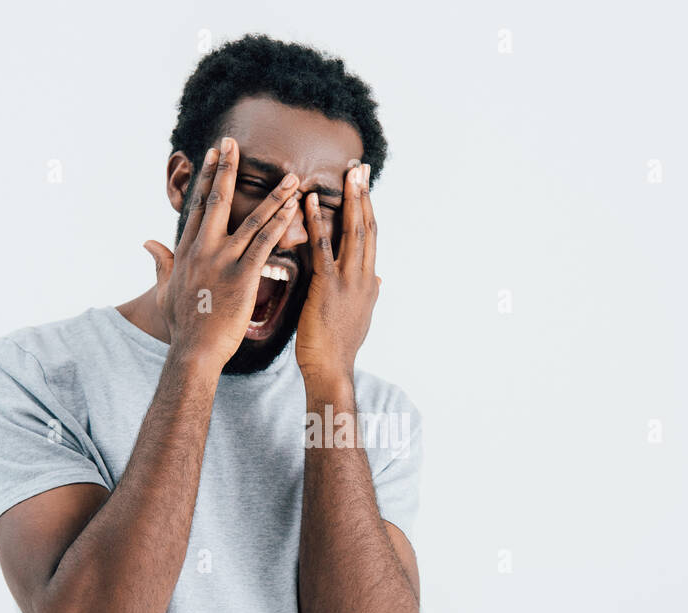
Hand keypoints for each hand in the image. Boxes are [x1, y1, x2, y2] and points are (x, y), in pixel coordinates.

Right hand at [143, 137, 299, 370]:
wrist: (194, 350)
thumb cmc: (182, 325)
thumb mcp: (164, 290)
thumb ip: (161, 262)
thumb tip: (148, 242)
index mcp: (187, 250)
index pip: (198, 205)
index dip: (207, 177)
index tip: (214, 155)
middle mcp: (204, 249)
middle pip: (217, 200)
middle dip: (227, 169)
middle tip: (234, 142)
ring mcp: (223, 260)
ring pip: (252, 219)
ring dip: (273, 196)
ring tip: (289, 177)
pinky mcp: (243, 276)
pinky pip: (266, 244)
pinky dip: (281, 224)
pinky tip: (294, 210)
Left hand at [295, 160, 379, 380]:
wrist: (330, 370)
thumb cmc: (336, 347)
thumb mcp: (358, 316)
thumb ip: (367, 293)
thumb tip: (379, 280)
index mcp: (369, 282)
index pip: (371, 238)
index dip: (368, 209)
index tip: (365, 185)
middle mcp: (365, 278)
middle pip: (367, 227)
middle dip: (364, 196)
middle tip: (361, 167)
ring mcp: (349, 282)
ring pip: (354, 233)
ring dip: (351, 201)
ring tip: (347, 174)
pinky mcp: (329, 289)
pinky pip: (323, 249)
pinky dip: (318, 223)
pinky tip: (309, 202)